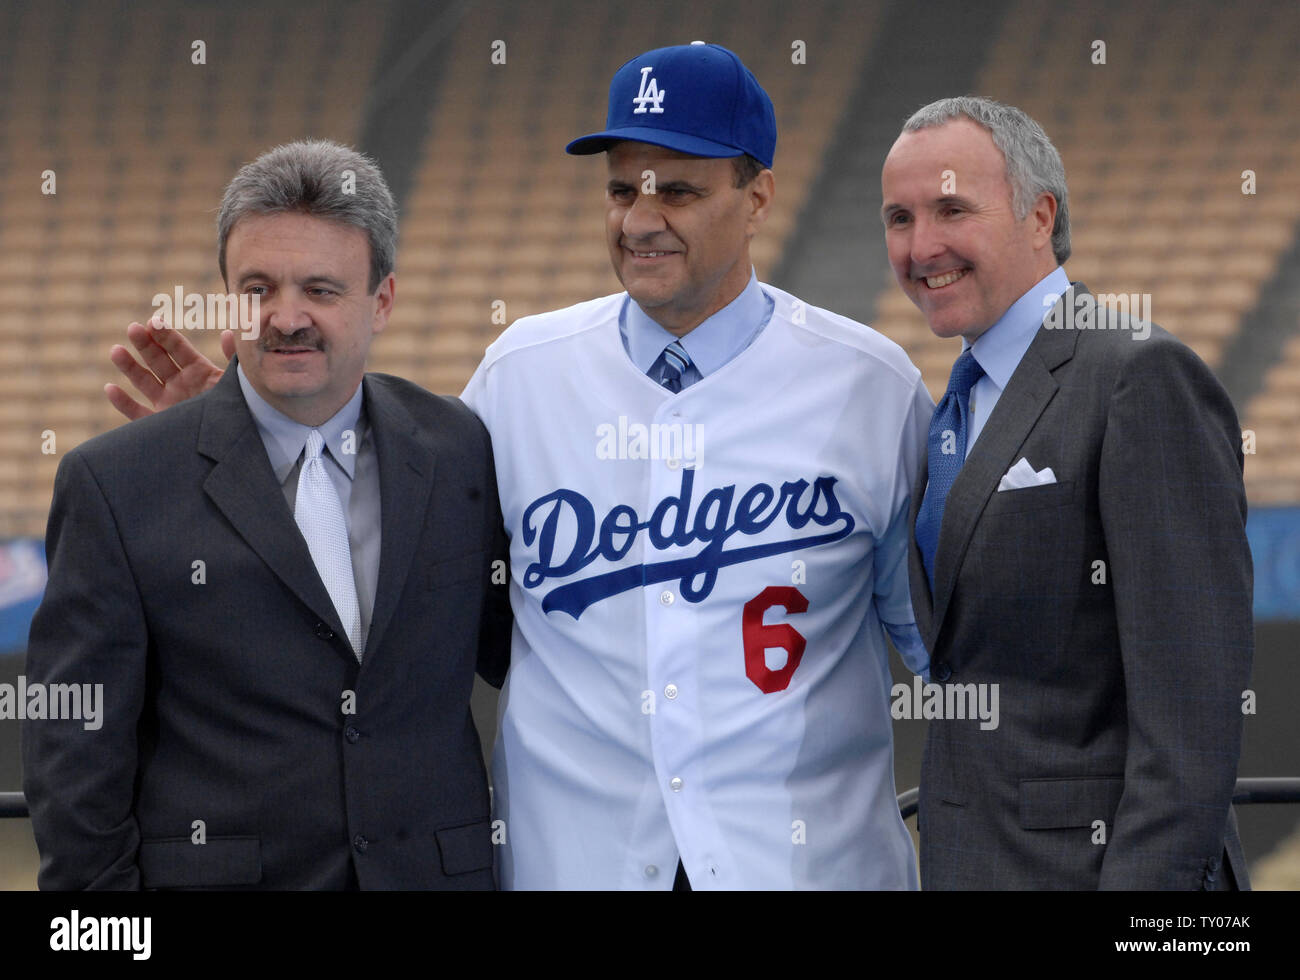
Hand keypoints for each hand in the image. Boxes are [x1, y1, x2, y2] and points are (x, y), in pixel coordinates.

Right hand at [106, 317, 232, 420]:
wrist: (234, 443)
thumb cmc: (241, 410)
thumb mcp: (238, 382)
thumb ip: (233, 358)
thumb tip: (228, 332)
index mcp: (199, 372)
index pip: (179, 349)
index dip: (166, 336)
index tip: (154, 322)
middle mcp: (180, 384)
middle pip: (158, 360)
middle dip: (145, 344)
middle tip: (133, 328)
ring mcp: (168, 403)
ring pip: (143, 381)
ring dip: (129, 366)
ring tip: (116, 350)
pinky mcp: (160, 423)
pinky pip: (137, 413)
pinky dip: (123, 403)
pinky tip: (110, 388)